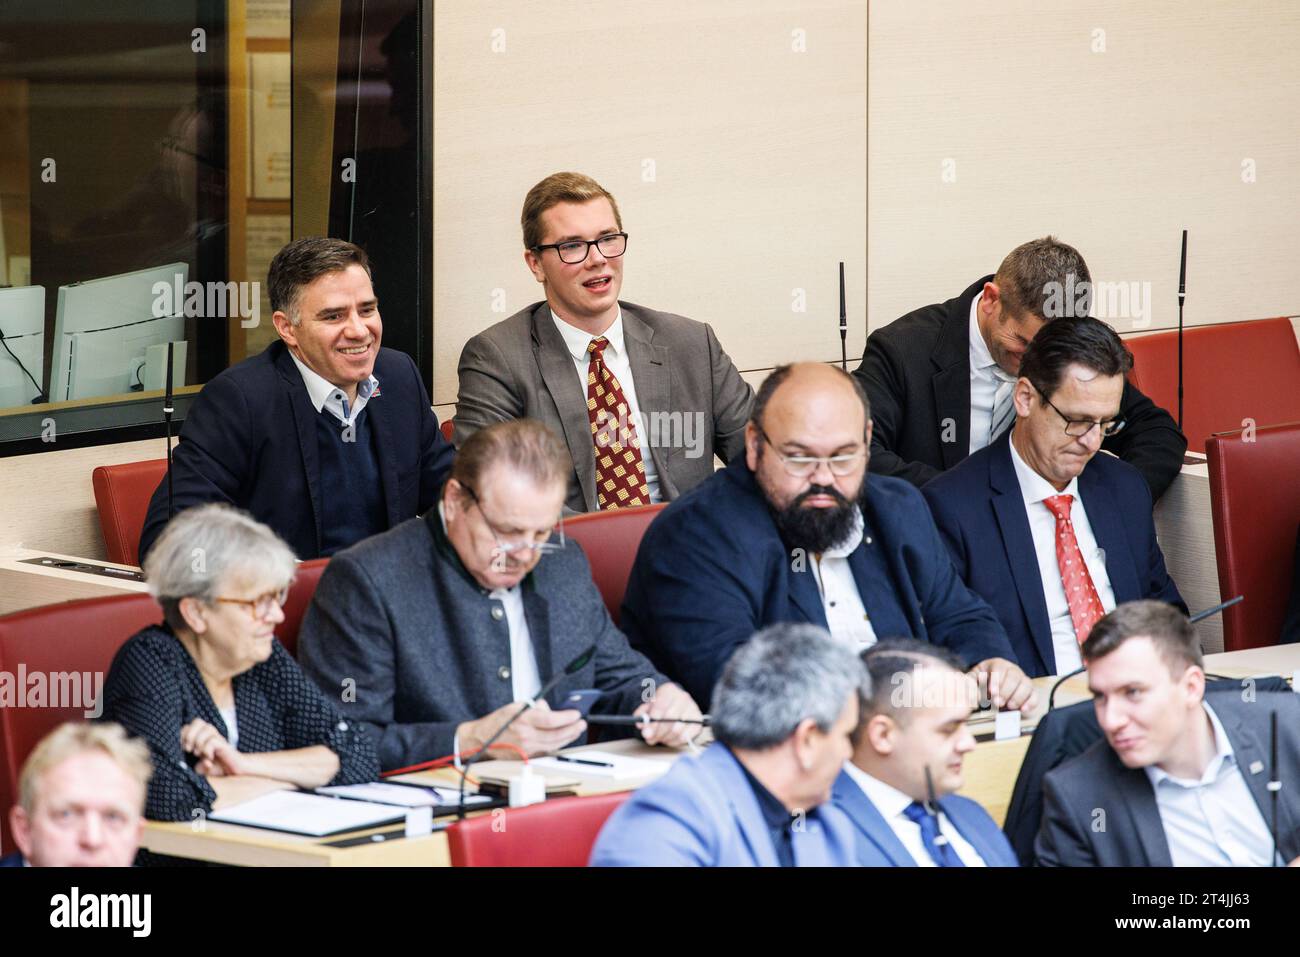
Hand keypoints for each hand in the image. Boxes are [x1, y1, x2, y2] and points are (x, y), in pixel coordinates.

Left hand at [181, 718, 246, 775]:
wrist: (232, 773)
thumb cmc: (215, 768)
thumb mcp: (197, 767)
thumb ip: (190, 764)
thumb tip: (184, 760)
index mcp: (202, 737)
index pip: (189, 726)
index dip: (183, 735)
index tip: (182, 748)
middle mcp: (210, 735)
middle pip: (198, 721)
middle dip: (190, 735)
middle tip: (188, 749)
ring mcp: (218, 738)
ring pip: (207, 728)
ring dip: (199, 741)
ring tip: (197, 754)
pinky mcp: (224, 745)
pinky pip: (213, 740)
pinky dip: (207, 749)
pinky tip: (208, 758)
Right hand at [458, 699, 585, 757]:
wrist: (483, 739)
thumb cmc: (499, 721)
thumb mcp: (517, 706)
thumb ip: (536, 707)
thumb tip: (551, 709)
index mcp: (523, 720)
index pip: (551, 720)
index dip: (566, 717)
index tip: (576, 714)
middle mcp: (526, 736)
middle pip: (556, 734)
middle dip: (572, 729)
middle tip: (581, 723)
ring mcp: (527, 749)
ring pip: (553, 745)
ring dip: (568, 738)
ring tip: (577, 730)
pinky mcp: (526, 757)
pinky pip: (546, 751)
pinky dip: (557, 745)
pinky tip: (564, 739)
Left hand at [633, 683, 703, 746]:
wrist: (673, 702)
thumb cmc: (659, 706)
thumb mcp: (646, 706)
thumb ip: (641, 714)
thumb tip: (642, 724)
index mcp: (668, 690)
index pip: (661, 707)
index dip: (653, 722)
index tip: (646, 734)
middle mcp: (683, 697)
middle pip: (670, 719)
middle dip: (658, 732)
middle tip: (650, 739)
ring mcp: (693, 708)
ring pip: (678, 730)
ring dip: (665, 738)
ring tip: (659, 737)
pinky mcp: (698, 721)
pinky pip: (686, 737)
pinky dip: (675, 741)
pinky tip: (669, 738)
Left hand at [971, 658, 1036, 712]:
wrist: (993, 682)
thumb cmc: (982, 680)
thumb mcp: (974, 677)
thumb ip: (970, 681)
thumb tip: (966, 687)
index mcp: (998, 664)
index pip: (1000, 668)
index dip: (996, 680)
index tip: (991, 692)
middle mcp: (1013, 669)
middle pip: (1014, 677)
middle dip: (1006, 691)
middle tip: (998, 703)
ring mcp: (1023, 679)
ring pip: (1026, 684)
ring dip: (1018, 697)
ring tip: (1009, 706)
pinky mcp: (1030, 691)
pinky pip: (1034, 695)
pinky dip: (1031, 702)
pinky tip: (1023, 709)